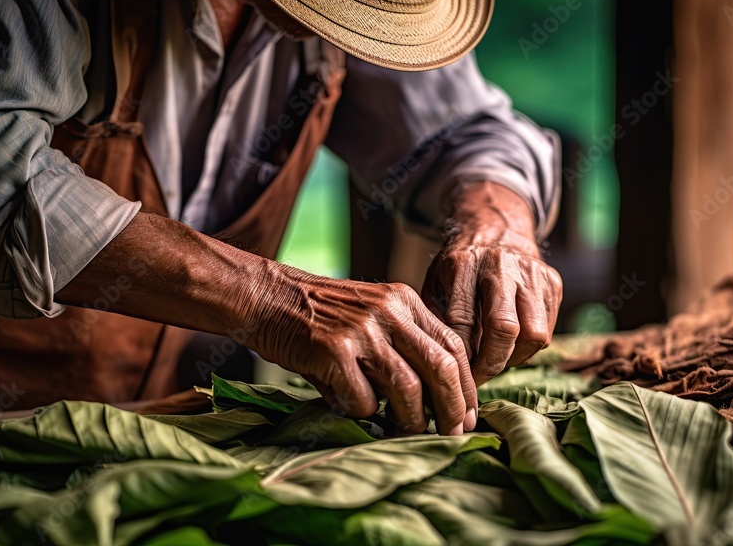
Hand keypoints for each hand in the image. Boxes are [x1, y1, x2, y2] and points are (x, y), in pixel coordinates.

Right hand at [55, 212, 476, 434]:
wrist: (264, 296)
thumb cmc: (317, 316)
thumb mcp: (369, 312)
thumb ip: (401, 342)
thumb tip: (434, 398)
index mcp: (403, 300)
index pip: (452, 345)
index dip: (466, 384)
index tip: (468, 413)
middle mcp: (388, 311)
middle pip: (440, 367)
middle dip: (453, 408)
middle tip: (454, 435)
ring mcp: (361, 329)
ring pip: (407, 388)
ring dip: (410, 420)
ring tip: (404, 433)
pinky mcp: (333, 350)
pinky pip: (363, 399)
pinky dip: (362, 413)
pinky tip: (348, 407)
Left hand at [421, 182, 562, 384]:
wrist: (496, 229)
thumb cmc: (459, 266)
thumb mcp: (436, 283)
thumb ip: (436, 318)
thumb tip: (439, 365)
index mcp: (463, 264)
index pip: (463, 322)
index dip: (461, 357)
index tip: (456, 378)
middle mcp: (500, 265)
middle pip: (504, 328)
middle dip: (491, 363)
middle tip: (479, 381)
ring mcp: (532, 273)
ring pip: (534, 334)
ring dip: (514, 358)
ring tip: (495, 362)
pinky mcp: (553, 283)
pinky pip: (547, 330)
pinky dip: (528, 347)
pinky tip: (510, 346)